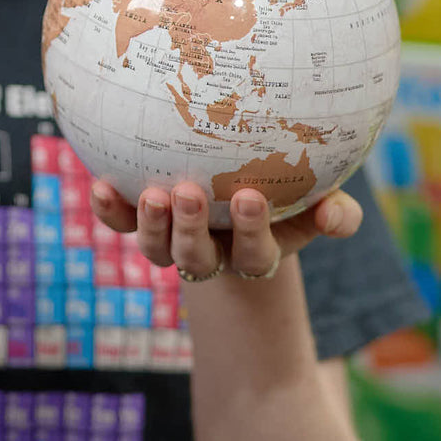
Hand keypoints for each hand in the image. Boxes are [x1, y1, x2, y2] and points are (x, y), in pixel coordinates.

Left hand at [90, 180, 362, 279]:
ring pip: (156, 246)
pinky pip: (119, 222)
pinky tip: (99, 184)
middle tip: (189, 193)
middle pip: (195, 256)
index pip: (255, 254)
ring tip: (152, 193)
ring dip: (151, 222)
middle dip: (191, 228)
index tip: (251, 196)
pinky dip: (109, 209)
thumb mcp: (316, 204)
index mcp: (254, 251)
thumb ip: (335, 213)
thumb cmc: (286, 196)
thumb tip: (340, 218)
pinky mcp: (139, 222)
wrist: (238, 193)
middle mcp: (209, 253)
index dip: (251, 232)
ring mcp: (171, 241)